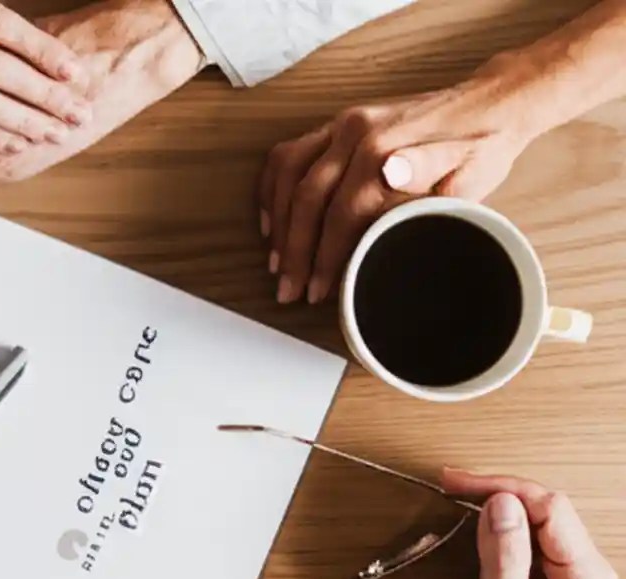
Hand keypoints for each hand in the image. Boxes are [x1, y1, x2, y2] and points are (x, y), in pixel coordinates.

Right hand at [258, 61, 552, 304]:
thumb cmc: (481, 147)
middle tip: (289, 289)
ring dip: (278, 222)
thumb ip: (428, 171)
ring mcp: (341, 124)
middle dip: (294, 250)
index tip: (318, 290)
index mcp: (385, 147)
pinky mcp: (335, 125)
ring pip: (288, 175)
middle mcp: (355, 131)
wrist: (489, 105)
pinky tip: (272, 218)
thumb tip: (387, 172)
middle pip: (307, 197)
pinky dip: (272, 189)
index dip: (325, 257)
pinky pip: (287, 155)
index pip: (341, 212)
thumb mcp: (470, 166)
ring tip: (277, 261)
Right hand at [441, 468, 618, 578]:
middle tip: (452, 484)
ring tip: (460, 495)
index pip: (550, 508)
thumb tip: (500, 506)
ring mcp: (577, 571)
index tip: (461, 485)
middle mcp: (589, 570)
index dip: (503, 488)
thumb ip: (504, 561)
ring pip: (539, 515)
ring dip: (499, 502)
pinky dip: (503, 522)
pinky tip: (480, 521)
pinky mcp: (562, 574)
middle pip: (546, 505)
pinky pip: (535, 533)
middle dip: (497, 489)